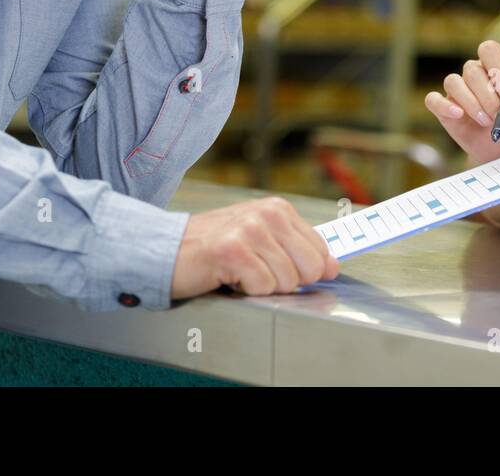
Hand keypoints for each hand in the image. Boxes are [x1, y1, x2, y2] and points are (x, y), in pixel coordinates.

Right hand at [169, 196, 339, 300]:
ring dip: (262, 286)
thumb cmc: (214, 247)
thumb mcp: (260, 238)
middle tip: (257, 272)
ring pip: (286, 281)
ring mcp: (250, 230)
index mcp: (278, 209)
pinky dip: (245, 290)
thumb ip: (297, 249)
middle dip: (286, 281)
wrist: (167, 249)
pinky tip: (229, 276)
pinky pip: (262, 287)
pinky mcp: (232, 250)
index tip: (279, 268)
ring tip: (240, 272)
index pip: (321, 251)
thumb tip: (332, 266)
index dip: (303, 270)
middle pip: (309, 268)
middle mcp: (267, 215)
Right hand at [424, 39, 499, 166]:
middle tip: (498, 115)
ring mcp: (458, 90)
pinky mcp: (444, 108)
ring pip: (453, 82)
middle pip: (471, 69)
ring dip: (471, 103)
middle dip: (487, 95)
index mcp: (498, 66)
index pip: (489, 49)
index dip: (496, 68)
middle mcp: (476, 74)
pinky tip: (458, 115)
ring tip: (486, 122)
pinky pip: (433, 100)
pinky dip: (444, 106)